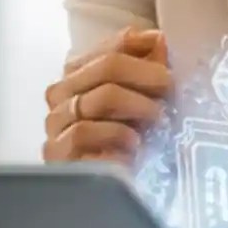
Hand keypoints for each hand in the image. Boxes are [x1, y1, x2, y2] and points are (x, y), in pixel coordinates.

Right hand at [42, 27, 171, 164]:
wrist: (119, 189)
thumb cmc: (135, 138)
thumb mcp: (149, 98)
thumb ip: (152, 65)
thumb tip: (157, 38)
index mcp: (81, 73)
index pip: (112, 47)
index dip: (145, 50)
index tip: (169, 64)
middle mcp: (63, 93)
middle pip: (108, 66)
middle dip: (148, 76)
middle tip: (171, 89)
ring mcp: (57, 122)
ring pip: (100, 97)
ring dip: (139, 106)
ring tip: (159, 119)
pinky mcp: (57, 152)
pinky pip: (85, 132)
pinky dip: (117, 134)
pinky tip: (135, 144)